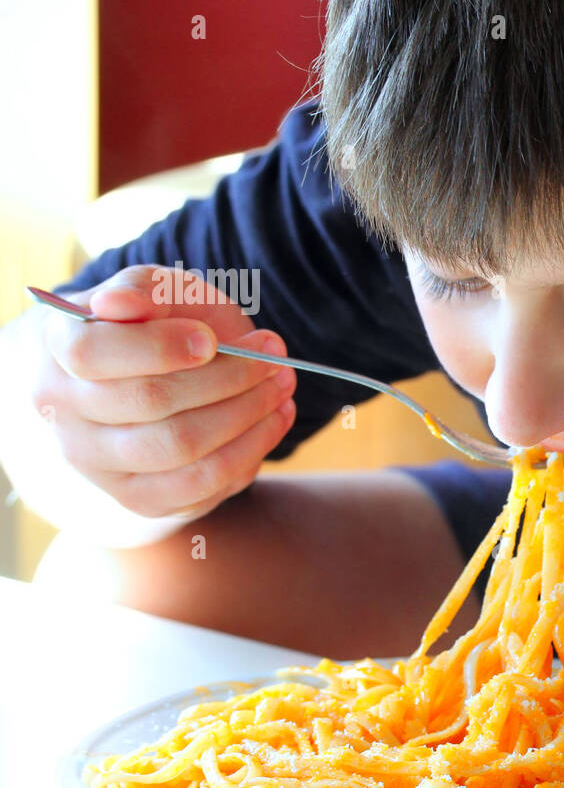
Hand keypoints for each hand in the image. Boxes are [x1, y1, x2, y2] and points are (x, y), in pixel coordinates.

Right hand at [29, 264, 296, 519]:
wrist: (151, 373)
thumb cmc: (156, 322)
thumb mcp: (156, 288)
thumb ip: (142, 288)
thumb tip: (119, 304)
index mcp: (56, 349)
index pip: (92, 353)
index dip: (159, 347)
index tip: (211, 339)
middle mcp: (66, 414)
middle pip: (152, 401)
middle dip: (229, 377)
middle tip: (275, 356)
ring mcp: (98, 465)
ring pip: (182, 449)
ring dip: (249, 416)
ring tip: (283, 385)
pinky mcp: (139, 499)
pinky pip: (200, 487)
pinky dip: (250, 452)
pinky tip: (274, 419)